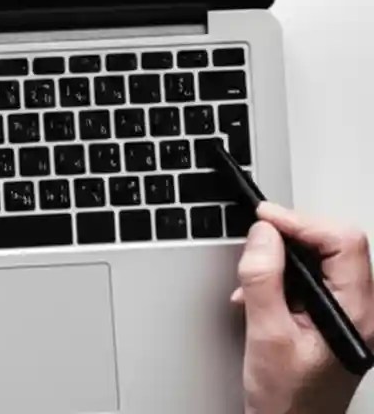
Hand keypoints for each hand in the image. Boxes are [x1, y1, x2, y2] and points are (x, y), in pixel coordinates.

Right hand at [233, 202, 373, 413]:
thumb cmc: (288, 400)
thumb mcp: (266, 337)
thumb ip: (263, 281)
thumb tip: (262, 235)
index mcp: (357, 313)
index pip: (343, 242)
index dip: (302, 222)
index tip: (266, 218)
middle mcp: (361, 310)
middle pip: (336, 245)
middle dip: (291, 237)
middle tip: (257, 239)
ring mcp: (349, 314)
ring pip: (322, 260)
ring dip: (282, 260)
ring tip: (252, 282)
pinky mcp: (332, 317)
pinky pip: (313, 280)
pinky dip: (283, 278)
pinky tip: (260, 297)